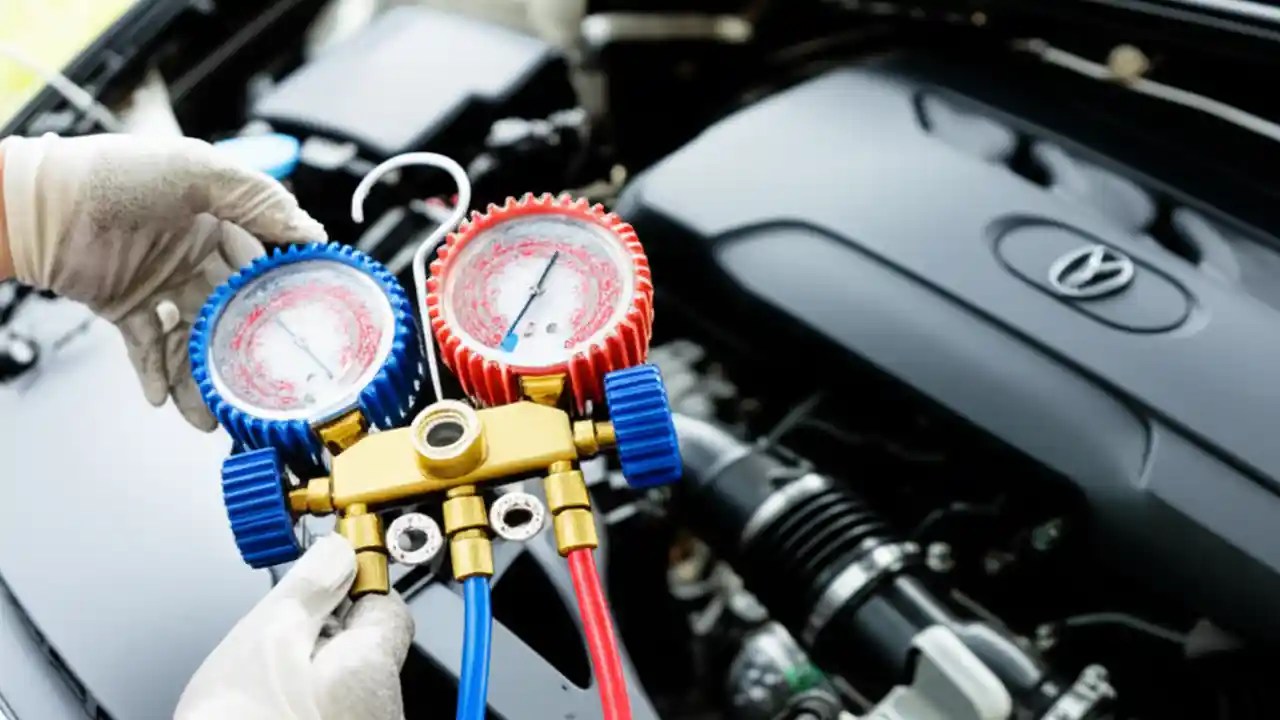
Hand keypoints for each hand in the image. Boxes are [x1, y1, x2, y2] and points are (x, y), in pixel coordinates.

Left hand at [0, 133, 325, 428]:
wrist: (41, 206)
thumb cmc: (114, 175)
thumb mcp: (198, 170)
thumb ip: (258, 199)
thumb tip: (310, 232)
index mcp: (217, 220)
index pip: (262, 262)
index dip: (280, 290)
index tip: (301, 320)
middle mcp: (193, 254)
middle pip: (231, 310)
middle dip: (246, 350)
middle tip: (263, 383)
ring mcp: (160, 283)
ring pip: (193, 338)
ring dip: (202, 376)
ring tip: (212, 411)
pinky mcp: (124, 306)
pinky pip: (149, 347)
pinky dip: (157, 373)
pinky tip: (164, 396)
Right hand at [175, 535, 413, 719]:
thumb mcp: (267, 636)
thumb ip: (309, 588)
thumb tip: (337, 552)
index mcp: (372, 666)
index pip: (387, 604)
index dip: (353, 585)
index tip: (322, 578)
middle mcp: (381, 708)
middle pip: (363, 649)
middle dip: (322, 636)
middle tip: (274, 640)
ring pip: (342, 687)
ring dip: (309, 677)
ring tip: (261, 686)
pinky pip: (329, 717)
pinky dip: (302, 710)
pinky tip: (265, 714)